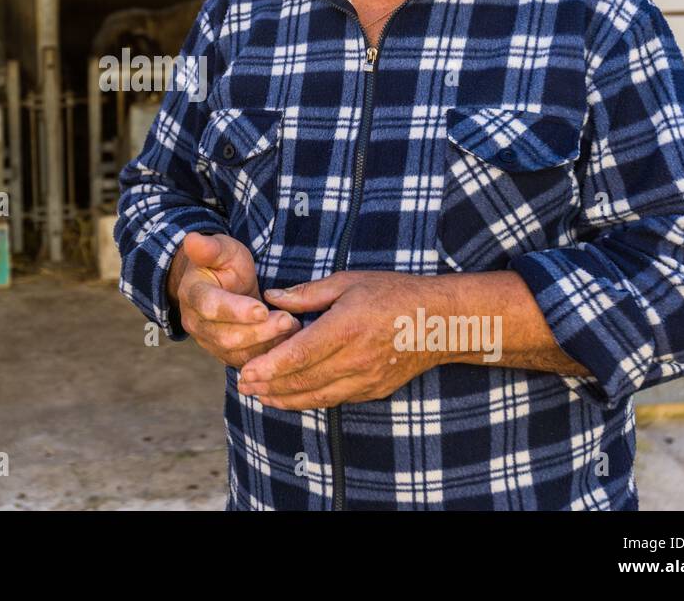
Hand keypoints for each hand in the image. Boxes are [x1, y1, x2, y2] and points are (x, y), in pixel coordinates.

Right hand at [169, 232, 299, 368]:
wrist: (221, 284)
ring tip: (292, 328)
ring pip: (238, 353)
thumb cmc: (223, 264)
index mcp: (193, 294)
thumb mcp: (221, 249)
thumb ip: (209, 248)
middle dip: (259, 331)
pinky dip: (269, 354)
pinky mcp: (225, 354)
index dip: (236, 310)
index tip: (262, 309)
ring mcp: (209, 342)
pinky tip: (288, 341)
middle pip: (226, 336)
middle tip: (288, 321)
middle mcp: (196, 323)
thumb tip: (191, 239)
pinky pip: (247, 361)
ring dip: (267, 344)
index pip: (211, 307)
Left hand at [235, 271, 447, 408]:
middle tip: (242, 385)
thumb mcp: (350, 282)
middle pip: (303, 380)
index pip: (300, 354)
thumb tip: (271, 297)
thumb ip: (308, 293)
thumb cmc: (395, 293)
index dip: (270, 366)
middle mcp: (356, 358)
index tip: (247, 371)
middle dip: (269, 386)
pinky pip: (335, 399)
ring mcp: (366, 378)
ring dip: (285, 399)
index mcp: (347, 328)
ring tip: (259, 396)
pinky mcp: (373, 389)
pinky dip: (309, 400)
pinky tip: (291, 397)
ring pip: (317, 396)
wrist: (440, 322)